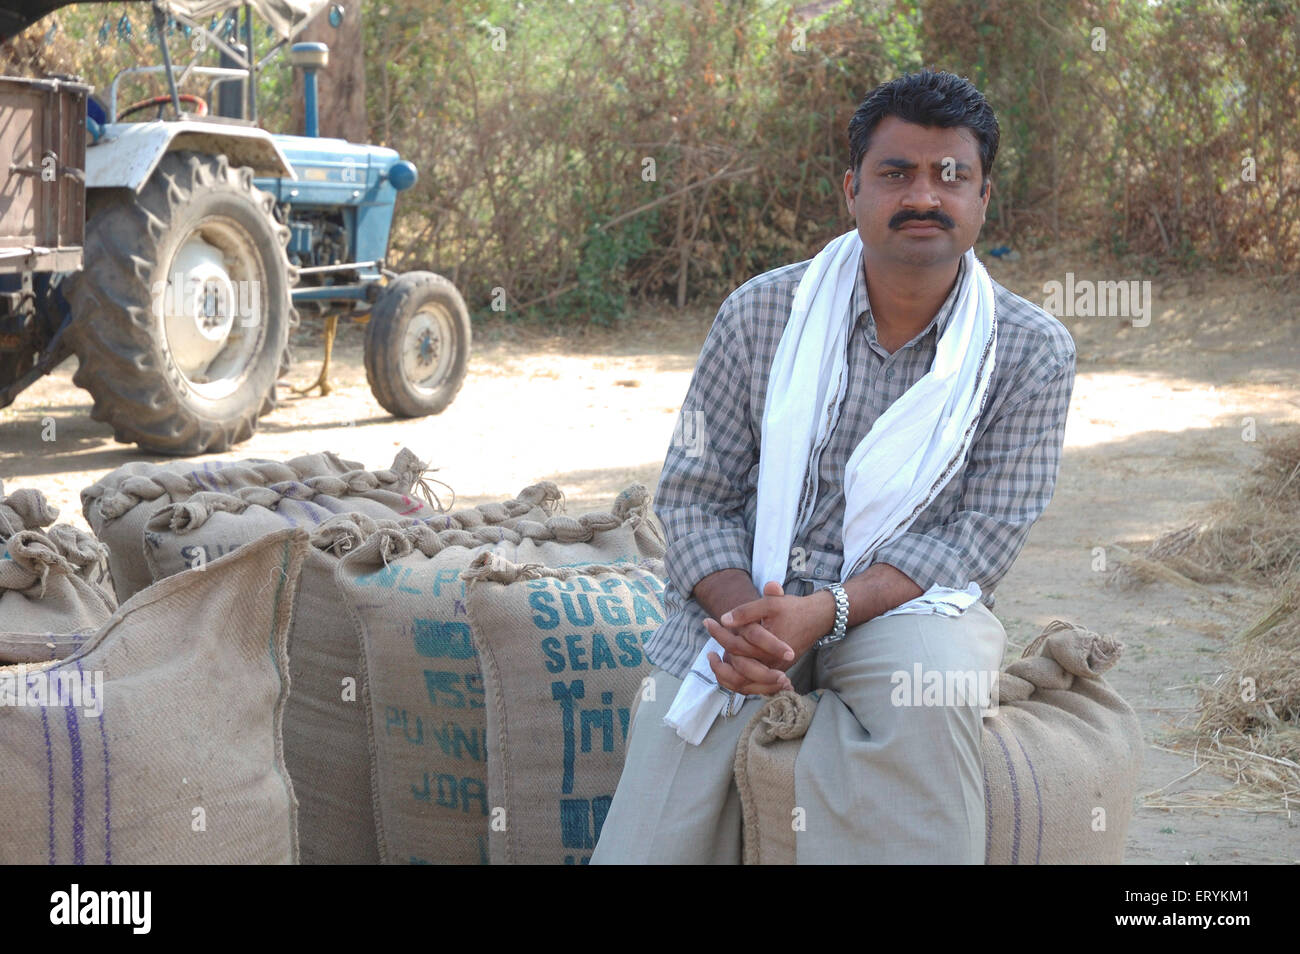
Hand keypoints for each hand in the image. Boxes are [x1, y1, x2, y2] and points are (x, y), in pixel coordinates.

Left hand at [704, 581, 835, 695]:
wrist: (817, 618)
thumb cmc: (793, 609)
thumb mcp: (770, 603)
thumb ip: (747, 611)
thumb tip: (724, 619)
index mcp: (766, 645)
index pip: (735, 645)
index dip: (718, 633)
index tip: (708, 622)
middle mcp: (770, 662)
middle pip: (738, 671)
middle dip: (719, 663)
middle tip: (709, 653)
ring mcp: (774, 670)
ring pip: (745, 685)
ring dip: (727, 677)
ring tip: (715, 663)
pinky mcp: (777, 673)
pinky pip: (755, 686)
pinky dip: (739, 683)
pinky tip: (728, 671)